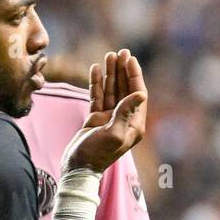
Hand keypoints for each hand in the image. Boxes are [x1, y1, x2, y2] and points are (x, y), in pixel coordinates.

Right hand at [62, 50, 147, 173]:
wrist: (78, 168)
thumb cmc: (97, 154)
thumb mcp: (113, 134)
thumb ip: (126, 113)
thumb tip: (141, 94)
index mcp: (134, 125)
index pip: (137, 94)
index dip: (134, 76)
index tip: (130, 59)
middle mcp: (124, 120)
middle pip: (125, 89)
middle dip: (123, 70)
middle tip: (121, 52)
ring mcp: (109, 119)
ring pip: (111, 90)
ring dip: (110, 73)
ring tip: (109, 55)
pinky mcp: (96, 119)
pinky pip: (97, 96)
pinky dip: (97, 83)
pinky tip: (96, 69)